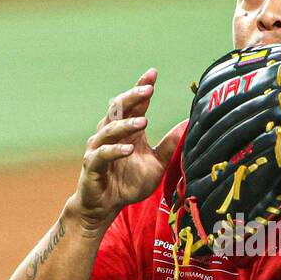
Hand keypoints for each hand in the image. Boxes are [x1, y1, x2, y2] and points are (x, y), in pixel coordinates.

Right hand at [74, 68, 184, 234]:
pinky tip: (128, 149)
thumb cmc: (129, 183)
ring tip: (144, 121)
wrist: (105, 206)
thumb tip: (188, 126)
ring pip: (110, 129)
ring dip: (126, 124)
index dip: (142, 88)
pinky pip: (102, 154)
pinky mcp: (92, 165)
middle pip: (119, 109)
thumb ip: (169, 146)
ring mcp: (98, 148)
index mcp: (127, 131)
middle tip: (148, 90)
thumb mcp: (157, 164)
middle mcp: (110, 134)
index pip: (134, 104)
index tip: (153, 73)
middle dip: (133, 97)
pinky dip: (114, 150)